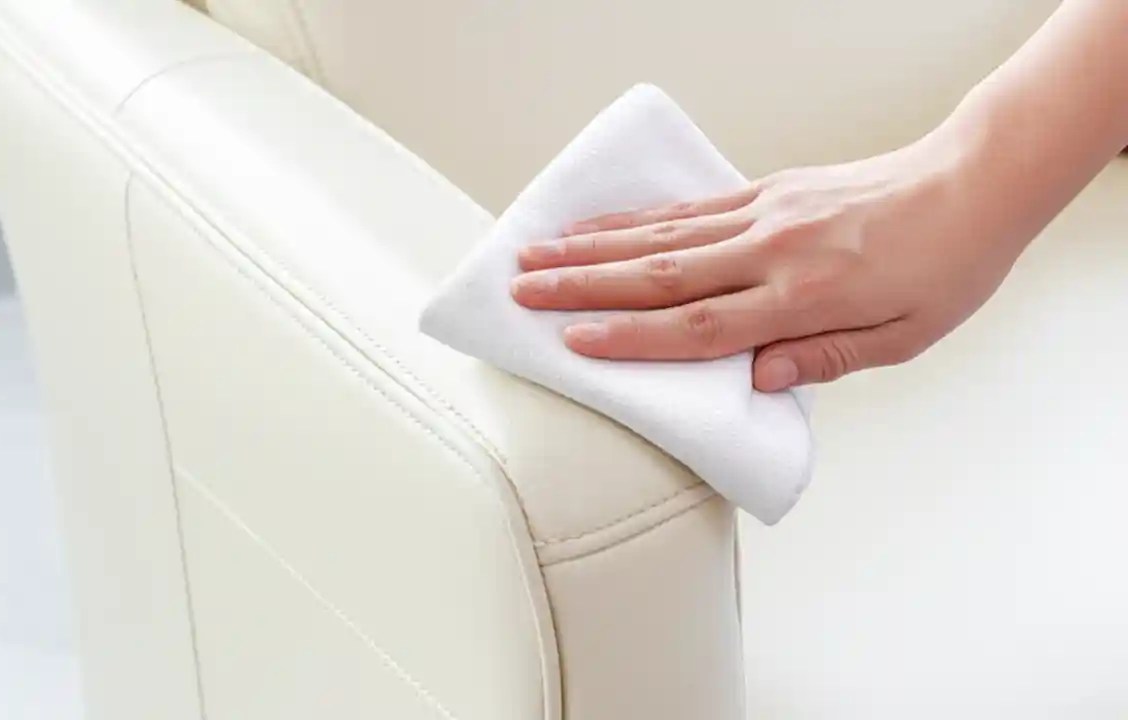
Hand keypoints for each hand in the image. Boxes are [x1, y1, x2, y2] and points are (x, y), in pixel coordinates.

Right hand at [510, 132, 1032, 391]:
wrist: (974, 180)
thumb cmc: (946, 266)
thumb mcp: (904, 338)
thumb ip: (825, 358)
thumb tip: (756, 380)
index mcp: (805, 296)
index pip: (700, 324)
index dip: (632, 338)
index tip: (574, 343)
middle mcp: (772, 250)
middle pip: (660, 272)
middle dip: (583, 285)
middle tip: (521, 293)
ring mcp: (764, 213)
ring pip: (660, 233)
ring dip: (591, 247)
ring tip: (534, 256)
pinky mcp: (766, 189)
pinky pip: (686, 206)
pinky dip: (634, 217)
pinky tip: (596, 225)